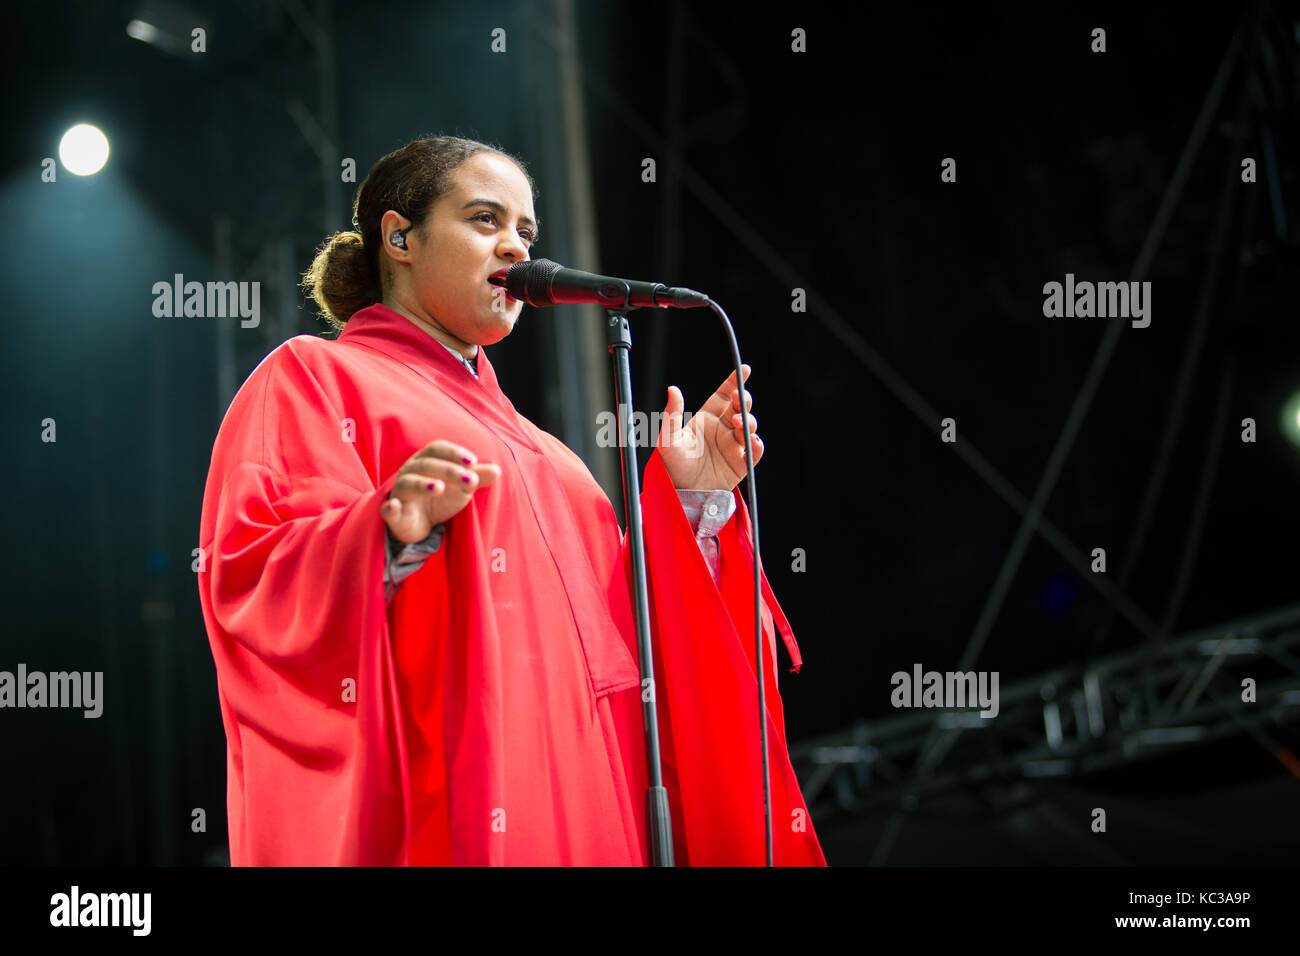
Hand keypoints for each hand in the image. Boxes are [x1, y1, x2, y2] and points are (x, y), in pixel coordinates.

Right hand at [381, 440, 500, 543]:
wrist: (420, 524)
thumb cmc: (441, 498)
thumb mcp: (461, 488)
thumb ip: (476, 477)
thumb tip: (497, 470)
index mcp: (425, 461)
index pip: (437, 449)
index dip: (454, 453)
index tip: (473, 461)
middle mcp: (409, 473)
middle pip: (426, 464)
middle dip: (449, 470)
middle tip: (471, 481)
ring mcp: (399, 493)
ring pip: (407, 483)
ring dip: (422, 484)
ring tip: (439, 488)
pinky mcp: (393, 514)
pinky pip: (387, 509)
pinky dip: (390, 508)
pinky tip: (394, 506)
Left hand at [657, 364, 763, 491]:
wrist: (682, 493)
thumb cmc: (672, 465)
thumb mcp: (668, 438)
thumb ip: (672, 414)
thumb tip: (673, 389)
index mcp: (707, 418)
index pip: (724, 394)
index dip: (734, 380)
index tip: (744, 369)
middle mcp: (723, 429)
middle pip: (740, 407)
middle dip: (743, 399)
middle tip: (739, 397)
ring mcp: (733, 445)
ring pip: (750, 426)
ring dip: (749, 421)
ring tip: (739, 422)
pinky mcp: (741, 463)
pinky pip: (754, 451)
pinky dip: (756, 445)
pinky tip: (751, 441)